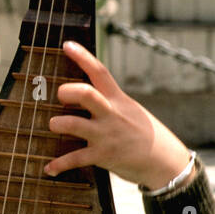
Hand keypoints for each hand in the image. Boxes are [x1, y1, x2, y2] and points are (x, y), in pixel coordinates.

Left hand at [44, 41, 191, 190]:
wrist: (165, 161)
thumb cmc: (145, 134)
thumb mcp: (131, 110)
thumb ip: (110, 102)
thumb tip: (84, 95)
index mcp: (118, 99)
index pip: (100, 72)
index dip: (82, 56)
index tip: (67, 44)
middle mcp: (111, 114)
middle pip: (85, 93)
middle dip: (66, 91)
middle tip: (60, 95)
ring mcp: (106, 135)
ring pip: (72, 124)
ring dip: (57, 124)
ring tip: (54, 126)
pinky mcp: (102, 155)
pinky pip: (74, 159)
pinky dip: (58, 165)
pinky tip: (49, 169)